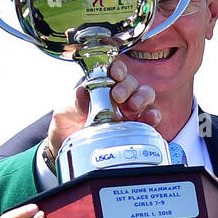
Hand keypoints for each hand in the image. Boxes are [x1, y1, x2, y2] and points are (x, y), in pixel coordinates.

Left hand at [44, 58, 159, 169]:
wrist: (66, 148)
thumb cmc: (67, 124)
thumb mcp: (65, 111)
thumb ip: (73, 101)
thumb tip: (82, 91)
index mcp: (102, 86)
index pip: (116, 71)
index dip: (118, 69)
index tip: (115, 73)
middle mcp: (119, 96)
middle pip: (132, 83)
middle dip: (128, 86)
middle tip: (118, 96)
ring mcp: (129, 112)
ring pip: (145, 96)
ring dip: (142, 97)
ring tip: (133, 106)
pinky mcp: (136, 128)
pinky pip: (150, 119)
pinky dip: (153, 116)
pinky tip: (150, 118)